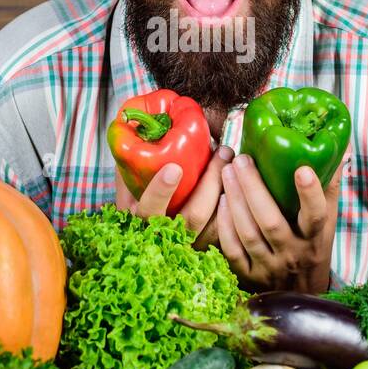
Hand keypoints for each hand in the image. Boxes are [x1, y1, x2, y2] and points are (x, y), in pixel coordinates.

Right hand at [114, 146, 232, 243]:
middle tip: (222, 152)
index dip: (160, 192)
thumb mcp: (127, 179)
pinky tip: (239, 179)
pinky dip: (234, 203)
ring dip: (227, 189)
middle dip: (210, 182)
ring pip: (214, 224)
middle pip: (192, 217)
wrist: (151, 224)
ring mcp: (189, 243)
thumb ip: (130, 159)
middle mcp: (165, 237)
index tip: (174, 168)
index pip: (149, 211)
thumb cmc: (138, 196)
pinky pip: (226, 227)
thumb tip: (138, 125)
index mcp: (140, 220)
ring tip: (233, 160)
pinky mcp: (208, 243)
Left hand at [216, 153, 345, 292]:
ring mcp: (270, 267)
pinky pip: (233, 250)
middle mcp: (293, 254)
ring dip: (236, 201)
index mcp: (315, 238)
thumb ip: (330, 186)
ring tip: (227, 172)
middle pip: (271, 221)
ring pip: (249, 234)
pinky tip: (221, 202)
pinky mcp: (249, 277)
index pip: (316, 216)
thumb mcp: (328, 221)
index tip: (302, 169)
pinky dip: (226, 225)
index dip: (310, 194)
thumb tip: (338, 147)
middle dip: (254, 188)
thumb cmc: (314, 248)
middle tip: (242, 159)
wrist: (303, 294)